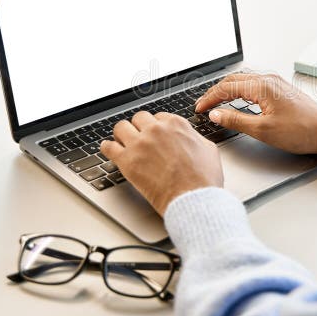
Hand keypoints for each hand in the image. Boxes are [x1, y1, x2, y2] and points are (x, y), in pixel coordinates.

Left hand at [100, 111, 222, 215]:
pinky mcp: (127, 160)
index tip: (154, 134)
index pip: (159, 116)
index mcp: (176, 124)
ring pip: (121, 127)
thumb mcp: (208, 150)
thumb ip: (195, 138)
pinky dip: (107, 148)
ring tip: (122, 142)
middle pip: (139, 118)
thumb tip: (190, 137)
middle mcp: (156, 129)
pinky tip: (109, 150)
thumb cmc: (203, 179)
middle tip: (139, 138)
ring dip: (122, 134)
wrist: (193, 198)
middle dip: (139, 128)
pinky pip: (108, 147)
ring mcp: (140, 143)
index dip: (156, 127)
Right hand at [195, 73, 316, 158]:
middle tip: (204, 105)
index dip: (209, 98)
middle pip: (234, 80)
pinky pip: (254, 86)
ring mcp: (276, 84)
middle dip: (216, 92)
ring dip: (228, 91)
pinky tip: (239, 101)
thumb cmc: (302, 131)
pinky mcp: (281, 91)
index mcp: (262, 86)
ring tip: (217, 103)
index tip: (199, 108)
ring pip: (244, 82)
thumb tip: (216, 114)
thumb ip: (236, 120)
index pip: (226, 87)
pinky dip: (241, 92)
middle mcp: (269, 80)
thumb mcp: (262, 130)